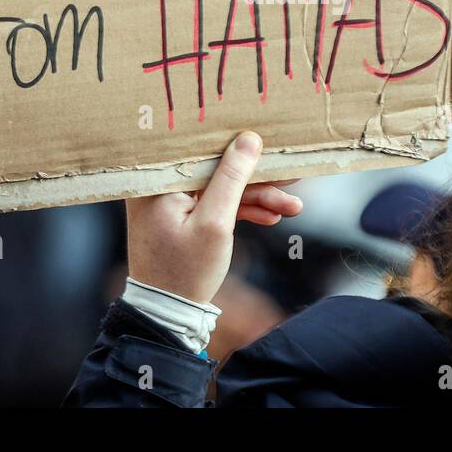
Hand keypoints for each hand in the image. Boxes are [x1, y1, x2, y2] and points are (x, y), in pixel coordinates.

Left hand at [125, 131, 301, 304]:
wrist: (168, 314)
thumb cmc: (185, 272)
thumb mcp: (215, 223)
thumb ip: (232, 178)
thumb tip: (249, 139)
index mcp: (158, 180)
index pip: (201, 148)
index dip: (236, 142)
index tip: (267, 137)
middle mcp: (160, 185)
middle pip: (216, 168)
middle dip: (255, 176)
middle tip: (290, 176)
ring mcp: (171, 202)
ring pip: (221, 188)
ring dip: (256, 197)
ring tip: (293, 205)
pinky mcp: (183, 217)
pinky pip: (216, 204)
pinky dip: (242, 210)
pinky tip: (272, 214)